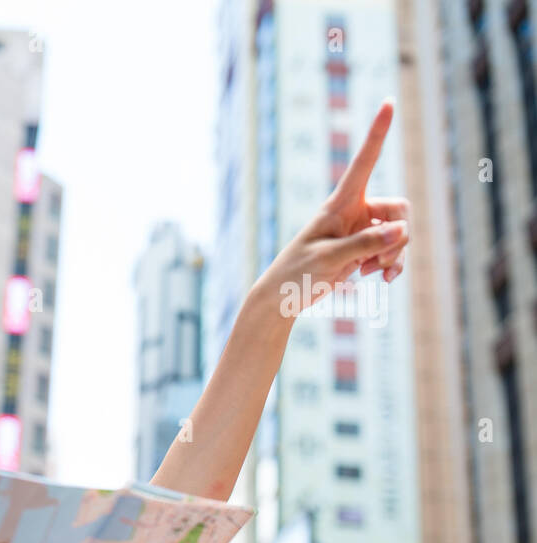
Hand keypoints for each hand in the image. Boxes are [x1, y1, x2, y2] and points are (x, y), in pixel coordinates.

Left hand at [252, 99, 409, 318]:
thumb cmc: (297, 272)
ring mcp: (361, 230)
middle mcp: (354, 211)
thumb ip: (364, 244)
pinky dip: (392, 265)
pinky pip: (394, 250)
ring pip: (400, 232)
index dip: (377, 132)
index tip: (387, 102)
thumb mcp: (329, 259)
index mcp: (340, 203)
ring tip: (372, 272)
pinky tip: (382, 280)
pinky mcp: (364, 249)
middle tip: (377, 261)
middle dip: (399, 236)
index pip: (363, 162)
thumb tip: (402, 230)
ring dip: (394, 255)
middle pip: (399, 209)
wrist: (284, 296)